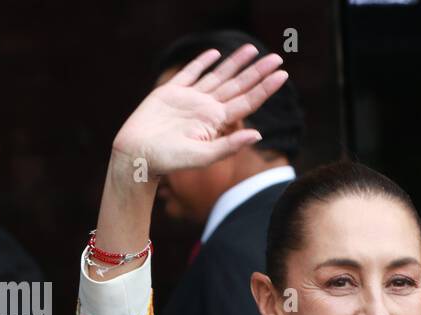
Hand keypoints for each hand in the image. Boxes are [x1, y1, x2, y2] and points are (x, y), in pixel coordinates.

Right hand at [110, 45, 287, 177]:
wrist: (137, 154)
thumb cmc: (169, 160)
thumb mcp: (202, 156)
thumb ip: (229, 146)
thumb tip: (259, 135)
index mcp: (217, 122)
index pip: (247, 101)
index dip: (265, 88)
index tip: (283, 75)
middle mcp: (207, 109)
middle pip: (238, 86)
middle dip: (257, 71)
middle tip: (276, 57)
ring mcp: (190, 99)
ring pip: (218, 76)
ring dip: (235, 63)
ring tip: (252, 49)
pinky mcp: (170, 92)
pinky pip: (190, 73)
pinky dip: (201, 62)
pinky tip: (214, 54)